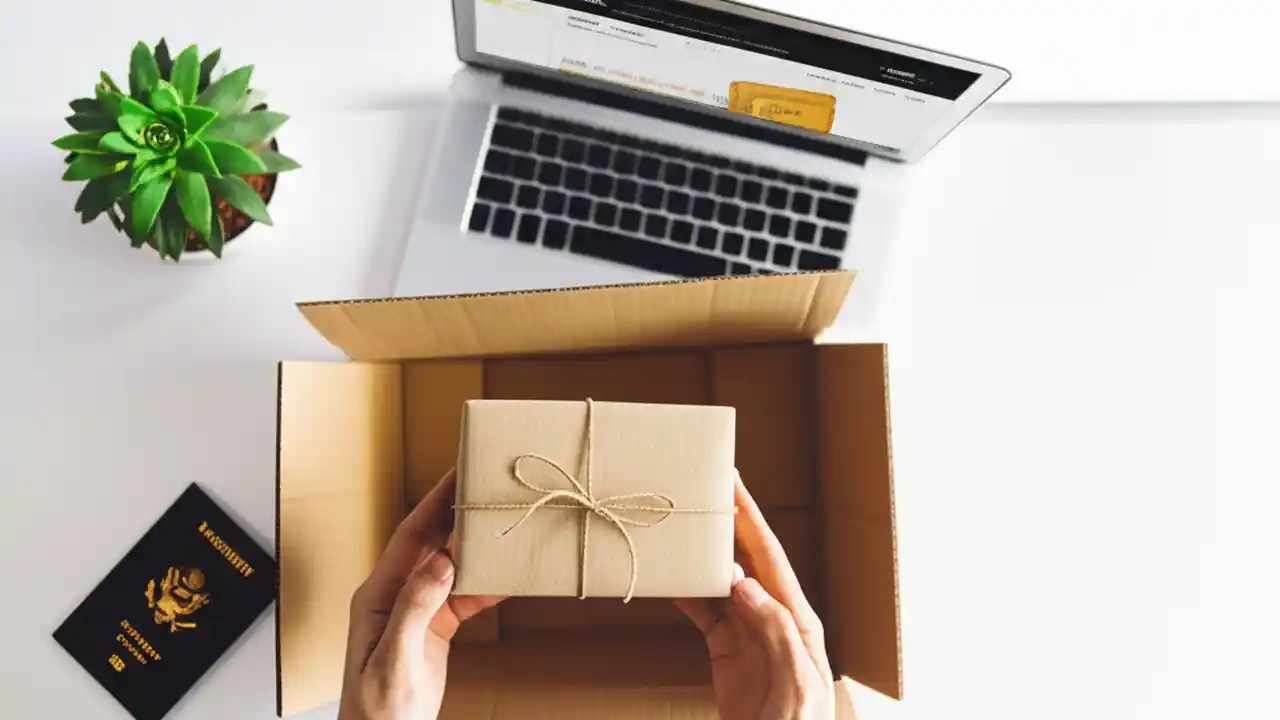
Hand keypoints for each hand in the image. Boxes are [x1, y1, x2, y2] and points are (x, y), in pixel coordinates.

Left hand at [339, 470, 502, 719]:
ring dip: (476, 548)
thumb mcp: (394, 659)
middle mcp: (396, 595)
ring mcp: (415, 611)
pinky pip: (463, 598)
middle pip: (431, 543)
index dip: (434, 503)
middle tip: (488, 487)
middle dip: (458, 514)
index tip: (457, 472)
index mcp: (379, 595)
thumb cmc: (379, 710)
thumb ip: (414, 609)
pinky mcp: (433, 629)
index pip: (409, 536)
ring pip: (451, 567)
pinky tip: (508, 576)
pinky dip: (486, 586)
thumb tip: (440, 561)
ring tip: (504, 524)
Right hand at [676, 474, 834, 719]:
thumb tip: (741, 581)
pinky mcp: (727, 650)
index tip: (733, 482)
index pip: (770, 555)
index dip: (751, 517)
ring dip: (701, 554)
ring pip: (720, 581)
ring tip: (680, 526)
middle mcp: (773, 616)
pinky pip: (704, 612)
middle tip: (703, 486)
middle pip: (745, 557)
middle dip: (727, 520)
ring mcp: (749, 632)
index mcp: (797, 617)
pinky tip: (670, 578)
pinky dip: (686, 593)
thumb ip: (774, 629)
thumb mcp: (795, 679)